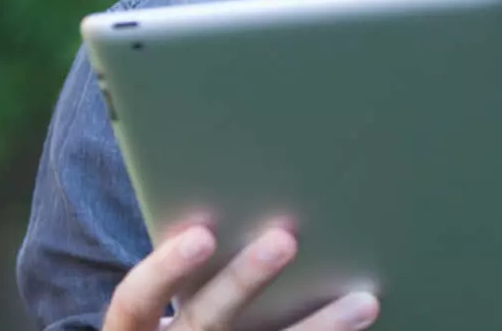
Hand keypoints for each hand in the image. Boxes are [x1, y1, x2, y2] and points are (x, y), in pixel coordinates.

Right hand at [102, 225, 379, 330]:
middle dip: (246, 279)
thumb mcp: (171, 295)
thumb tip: (252, 185)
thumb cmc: (184, 313)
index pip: (137, 299)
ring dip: (319, 327)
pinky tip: (366, 318)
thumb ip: (194, 256)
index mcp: (134, 328)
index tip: (203, 235)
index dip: (166, 268)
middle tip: (285, 239)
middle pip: (205, 319)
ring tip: (364, 302)